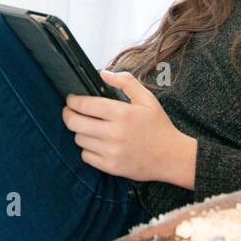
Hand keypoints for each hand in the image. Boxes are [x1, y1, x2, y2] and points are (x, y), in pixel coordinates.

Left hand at [61, 69, 196, 184]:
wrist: (172, 157)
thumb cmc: (158, 126)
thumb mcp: (147, 98)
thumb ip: (125, 82)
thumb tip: (103, 73)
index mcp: (122, 114)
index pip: (85, 104)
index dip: (73, 100)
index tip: (71, 99)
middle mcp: (115, 133)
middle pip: (75, 123)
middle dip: (68, 115)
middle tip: (70, 111)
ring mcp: (112, 152)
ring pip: (79, 139)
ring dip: (80, 131)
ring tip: (88, 127)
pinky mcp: (111, 167)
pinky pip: (85, 156)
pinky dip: (87, 149)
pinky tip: (95, 143)